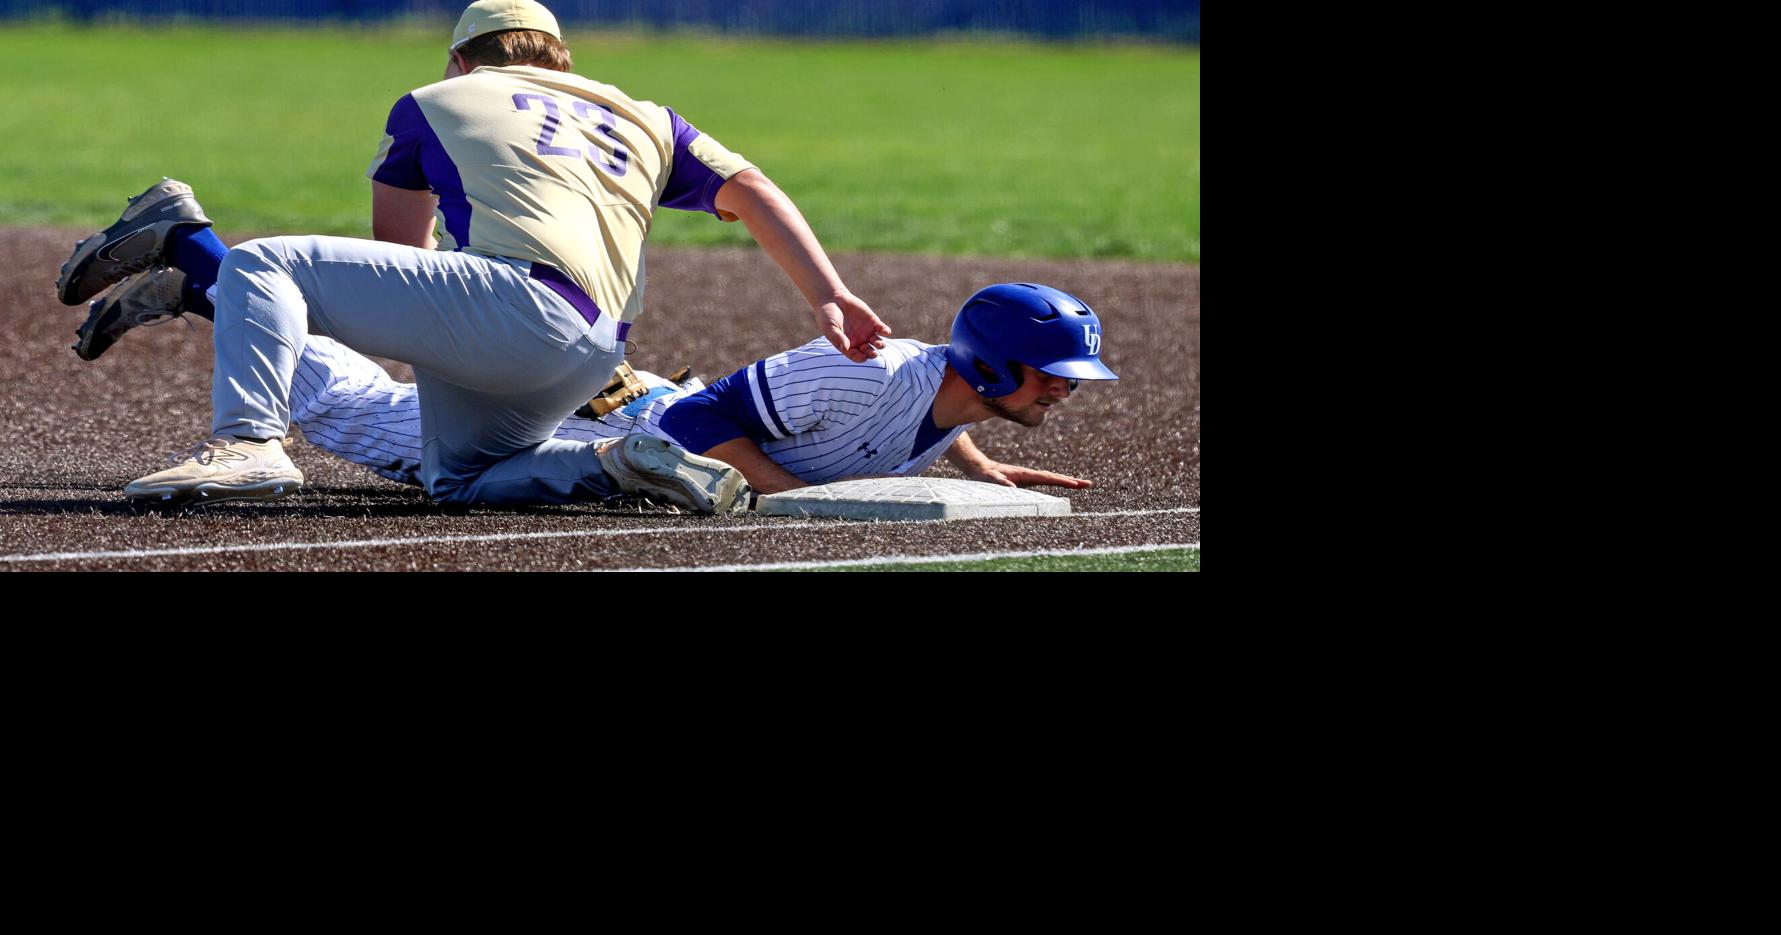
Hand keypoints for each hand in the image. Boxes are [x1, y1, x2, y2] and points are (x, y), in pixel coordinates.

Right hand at [813, 291, 891, 361]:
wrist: (833, 298)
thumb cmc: (827, 315)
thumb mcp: (829, 327)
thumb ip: (837, 337)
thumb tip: (846, 347)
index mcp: (848, 346)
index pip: (856, 356)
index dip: (860, 358)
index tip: (863, 357)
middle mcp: (859, 341)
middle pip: (869, 352)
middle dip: (871, 353)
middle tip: (872, 352)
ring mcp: (867, 332)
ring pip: (877, 343)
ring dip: (880, 345)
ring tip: (879, 343)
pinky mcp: (873, 321)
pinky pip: (882, 329)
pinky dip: (885, 331)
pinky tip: (885, 331)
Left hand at [965, 460, 1092, 488]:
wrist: (980, 468)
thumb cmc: (985, 475)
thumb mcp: (990, 479)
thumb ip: (999, 482)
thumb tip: (1011, 488)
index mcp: (1024, 474)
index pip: (1046, 477)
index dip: (1061, 481)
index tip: (1074, 484)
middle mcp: (1030, 475)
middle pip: (1054, 477)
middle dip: (1071, 480)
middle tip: (1088, 484)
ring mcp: (1030, 478)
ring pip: (1052, 479)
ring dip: (1067, 481)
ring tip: (1082, 485)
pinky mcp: (1028, 481)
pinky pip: (1046, 482)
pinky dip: (1058, 483)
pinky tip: (1064, 486)